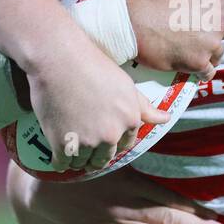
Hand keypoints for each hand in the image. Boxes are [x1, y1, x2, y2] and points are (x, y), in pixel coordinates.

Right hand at [11, 166, 223, 223]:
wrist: (46, 188)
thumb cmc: (85, 168)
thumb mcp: (113, 155)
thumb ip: (138, 154)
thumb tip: (164, 137)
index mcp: (131, 183)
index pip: (170, 198)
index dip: (195, 209)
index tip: (217, 216)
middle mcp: (126, 206)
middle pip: (167, 219)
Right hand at [25, 39, 169, 172]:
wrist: (59, 59)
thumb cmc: (93, 66)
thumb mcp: (126, 85)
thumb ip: (144, 107)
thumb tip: (165, 118)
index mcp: (129, 120)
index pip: (125, 145)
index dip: (113, 141)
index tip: (101, 135)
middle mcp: (111, 134)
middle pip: (104, 159)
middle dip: (96, 155)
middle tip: (84, 143)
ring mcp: (87, 141)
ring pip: (83, 163)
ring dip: (78, 159)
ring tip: (71, 147)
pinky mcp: (63, 144)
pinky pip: (62, 164)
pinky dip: (60, 162)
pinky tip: (58, 156)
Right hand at [123, 0, 223, 77]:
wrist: (125, 21)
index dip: (211, 7)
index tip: (197, 11)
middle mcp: (219, 23)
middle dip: (211, 29)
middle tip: (190, 28)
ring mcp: (209, 46)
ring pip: (217, 51)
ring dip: (207, 49)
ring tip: (188, 46)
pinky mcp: (196, 64)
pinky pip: (207, 71)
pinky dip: (201, 68)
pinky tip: (190, 63)